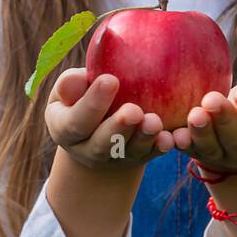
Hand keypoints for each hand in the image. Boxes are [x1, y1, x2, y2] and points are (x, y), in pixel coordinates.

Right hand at [45, 67, 174, 170]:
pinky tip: (172, 137)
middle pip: (102, 144)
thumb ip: (71, 84)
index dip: (92, 104)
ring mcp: (115, 157)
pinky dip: (161, 147)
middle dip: (119, 127)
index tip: (110, 80)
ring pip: (130, 151)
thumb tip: (77, 79)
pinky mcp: (139, 157)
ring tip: (154, 122)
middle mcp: (88, 150)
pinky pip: (151, 154)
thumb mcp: (69, 88)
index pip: (76, 121)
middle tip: (133, 111)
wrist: (98, 123)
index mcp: (64, 129)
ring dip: (143, 138)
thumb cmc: (81, 94)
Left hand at [171, 76, 236, 175]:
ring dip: (202, 132)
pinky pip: (189, 151)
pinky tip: (174, 135)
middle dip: (224, 119)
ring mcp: (221, 156)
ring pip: (211, 147)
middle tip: (212, 99)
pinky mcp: (197, 152)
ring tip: (195, 114)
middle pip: (236, 139)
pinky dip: (181, 144)